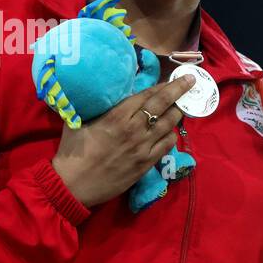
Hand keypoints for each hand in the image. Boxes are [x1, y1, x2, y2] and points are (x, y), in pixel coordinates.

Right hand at [50, 74, 193, 207]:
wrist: (74, 185)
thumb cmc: (72, 152)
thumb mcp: (79, 122)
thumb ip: (95, 107)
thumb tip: (101, 95)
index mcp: (117, 116)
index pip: (146, 95)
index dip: (161, 85)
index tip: (171, 78)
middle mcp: (134, 129)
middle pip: (162, 105)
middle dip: (178, 90)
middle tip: (190, 81)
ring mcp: (143, 147)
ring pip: (168, 124)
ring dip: (177, 112)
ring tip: (183, 105)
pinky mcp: (146, 163)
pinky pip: (167, 145)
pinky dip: (171, 135)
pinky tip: (171, 131)